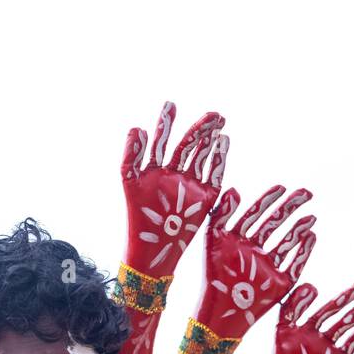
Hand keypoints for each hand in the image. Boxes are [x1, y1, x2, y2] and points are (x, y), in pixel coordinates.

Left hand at [122, 103, 226, 276]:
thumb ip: (132, 155)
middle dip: (199, 128)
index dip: (166, 123)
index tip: (170, 104)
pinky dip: (219, 158)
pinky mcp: (205, 197)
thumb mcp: (130, 182)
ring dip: (210, 139)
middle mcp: (173, 174)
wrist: (153, 249)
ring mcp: (190, 184)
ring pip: (202, 155)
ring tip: (218, 122)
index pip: (161, 141)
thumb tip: (137, 127)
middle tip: (212, 113)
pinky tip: (223, 142)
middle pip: (188, 145)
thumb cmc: (138, 218)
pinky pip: (215, 173)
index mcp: (153, 170)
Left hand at [199, 185, 315, 338]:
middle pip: (276, 223)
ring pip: (288, 241)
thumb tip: (235, 189)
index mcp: (238, 240)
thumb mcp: (214, 240)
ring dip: (300, 227)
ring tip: (311, 216)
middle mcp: (255, 250)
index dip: (268, 200)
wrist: (220, 311)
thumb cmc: (214, 276)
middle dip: (291, 207)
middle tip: (306, 193)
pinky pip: (296, 263)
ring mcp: (268, 266)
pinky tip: (311, 235)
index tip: (282, 187)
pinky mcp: (280, 282)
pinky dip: (304, 250)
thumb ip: (222, 215)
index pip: (256, 214)